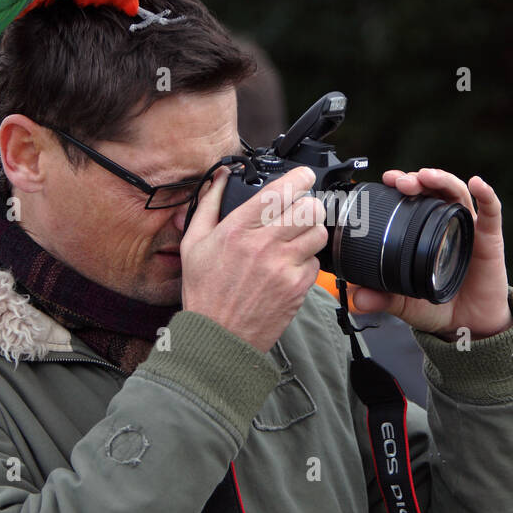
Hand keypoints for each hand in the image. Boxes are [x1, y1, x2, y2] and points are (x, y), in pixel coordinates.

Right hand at [180, 166, 327, 353]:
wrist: (218, 336)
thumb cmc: (205, 292)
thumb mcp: (193, 244)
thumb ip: (209, 205)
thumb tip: (221, 177)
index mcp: (237, 230)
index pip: (279, 192)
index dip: (299, 178)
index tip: (304, 176)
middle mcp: (263, 245)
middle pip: (309, 208)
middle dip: (309, 204)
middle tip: (301, 209)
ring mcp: (283, 267)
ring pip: (318, 233)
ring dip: (312, 231)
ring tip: (297, 237)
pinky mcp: (297, 287)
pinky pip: (316, 262)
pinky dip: (308, 260)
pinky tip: (291, 264)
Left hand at [347, 168, 512, 340]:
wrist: (469, 326)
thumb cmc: (438, 307)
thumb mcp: (404, 303)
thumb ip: (383, 298)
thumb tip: (358, 298)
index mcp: (425, 232)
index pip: (414, 199)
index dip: (402, 185)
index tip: (388, 180)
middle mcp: (447, 224)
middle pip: (434, 189)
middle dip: (417, 179)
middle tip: (401, 181)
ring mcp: (470, 229)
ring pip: (458, 193)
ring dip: (442, 180)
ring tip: (425, 176)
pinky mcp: (491, 240)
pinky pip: (492, 212)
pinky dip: (486, 194)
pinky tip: (477, 183)